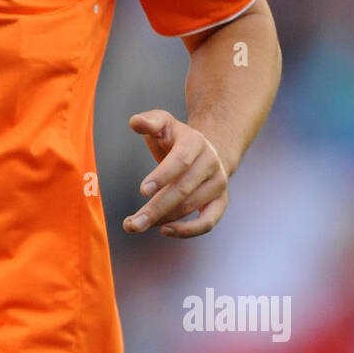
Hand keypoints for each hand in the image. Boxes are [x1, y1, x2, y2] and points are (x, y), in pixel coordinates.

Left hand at [122, 109, 228, 237]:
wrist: (206, 150)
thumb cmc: (176, 138)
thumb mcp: (163, 123)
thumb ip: (149, 121)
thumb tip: (135, 122)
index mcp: (195, 142)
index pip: (180, 161)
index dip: (162, 176)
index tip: (142, 191)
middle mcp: (211, 163)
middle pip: (183, 190)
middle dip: (155, 208)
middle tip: (132, 224)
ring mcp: (218, 184)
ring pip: (190, 207)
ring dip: (162, 220)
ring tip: (136, 225)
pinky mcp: (221, 202)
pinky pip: (208, 222)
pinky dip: (188, 231)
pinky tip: (164, 230)